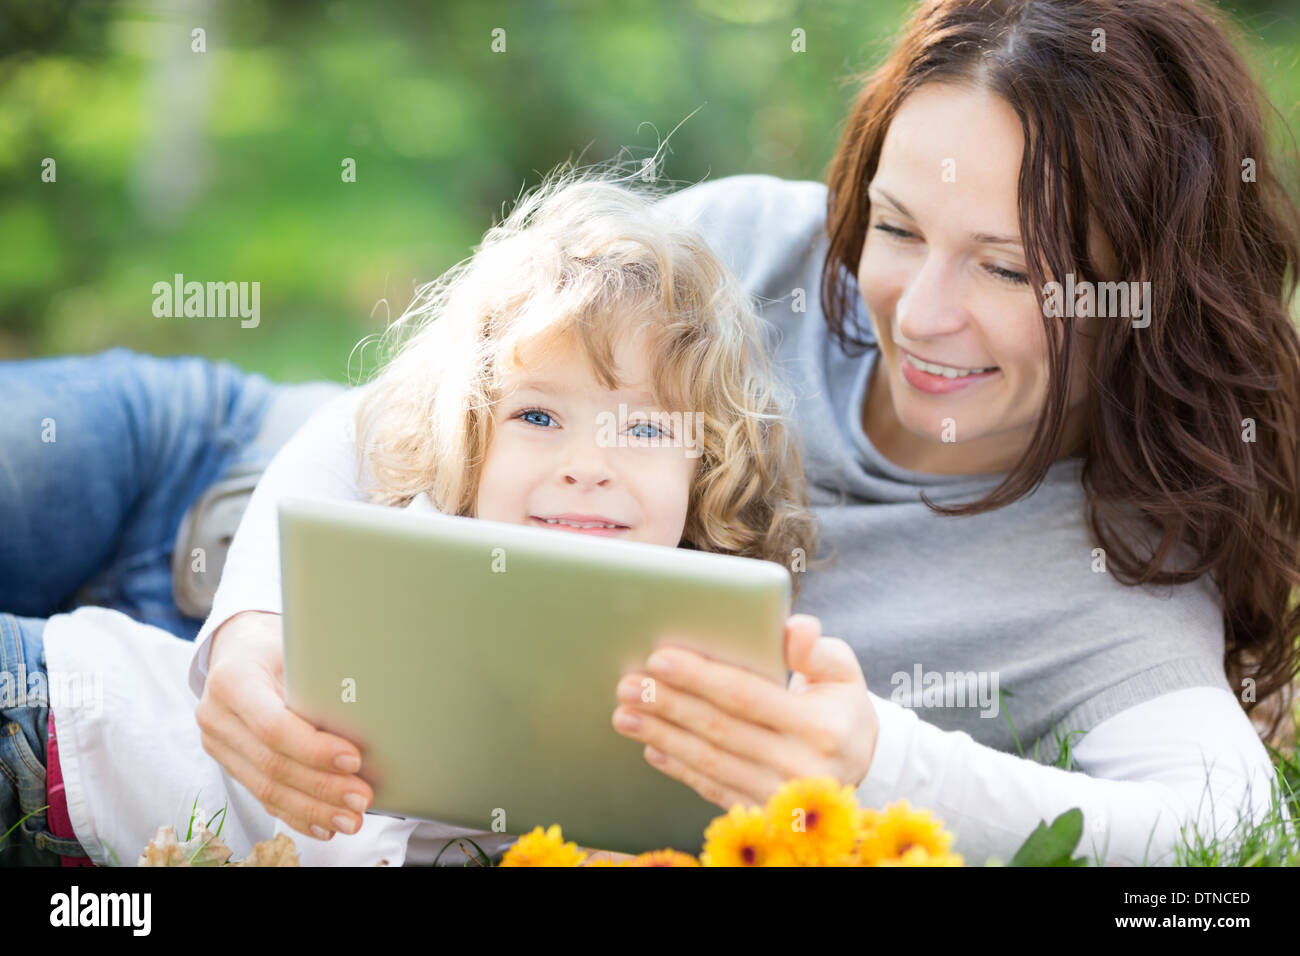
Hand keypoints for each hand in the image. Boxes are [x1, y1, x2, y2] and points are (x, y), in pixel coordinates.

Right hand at [195, 610, 373, 840]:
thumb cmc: (278, 644)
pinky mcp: (229, 762)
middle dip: (322, 787)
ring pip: (267, 788)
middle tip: (362, 800)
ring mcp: (218, 744)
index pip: (273, 726)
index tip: (355, 759)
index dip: (315, 749)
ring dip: (313, 809)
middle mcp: (217, 715)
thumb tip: (373, 701)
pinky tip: (324, 827)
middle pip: (273, 764)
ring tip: (351, 820)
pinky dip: (296, 814)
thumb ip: (320, 673)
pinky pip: (262, 796)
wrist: (240, 648)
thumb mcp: (295, 645)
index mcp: (233, 680)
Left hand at [610, 614, 878, 809]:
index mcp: (821, 728)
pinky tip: (651, 746)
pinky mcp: (762, 815)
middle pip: (719, 730)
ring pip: (708, 762)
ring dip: (661, 736)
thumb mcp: (841, 671)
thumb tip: (793, 627)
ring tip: (625, 713)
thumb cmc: (839, 706)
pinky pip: (712, 789)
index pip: (747, 696)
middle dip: (668, 704)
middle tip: (628, 684)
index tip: (659, 658)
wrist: (859, 765)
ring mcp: (779, 798)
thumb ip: (814, 649)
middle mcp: (802, 769)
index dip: (700, 677)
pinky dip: (678, 768)